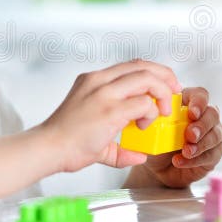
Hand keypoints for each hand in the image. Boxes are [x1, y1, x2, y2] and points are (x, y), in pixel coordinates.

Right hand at [40, 59, 181, 172]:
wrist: (47, 149)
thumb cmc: (66, 143)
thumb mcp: (95, 135)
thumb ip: (119, 146)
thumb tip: (139, 156)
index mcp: (93, 80)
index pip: (131, 65)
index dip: (153, 73)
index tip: (165, 88)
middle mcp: (99, 80)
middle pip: (143, 66)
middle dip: (166, 77)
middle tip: (174, 95)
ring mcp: (104, 93)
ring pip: (147, 78)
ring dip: (162, 94)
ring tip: (163, 112)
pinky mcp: (110, 110)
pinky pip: (144, 103)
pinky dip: (151, 114)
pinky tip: (143, 126)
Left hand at [126, 87, 221, 188]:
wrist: (157, 167)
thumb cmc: (156, 141)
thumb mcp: (154, 128)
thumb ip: (158, 118)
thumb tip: (157, 113)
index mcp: (189, 103)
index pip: (201, 95)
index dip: (199, 102)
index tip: (191, 113)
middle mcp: (204, 116)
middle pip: (212, 114)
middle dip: (201, 125)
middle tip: (190, 135)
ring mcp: (211, 134)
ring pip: (216, 134)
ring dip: (201, 144)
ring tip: (186, 152)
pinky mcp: (214, 153)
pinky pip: (212, 154)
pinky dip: (196, 159)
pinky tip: (180, 161)